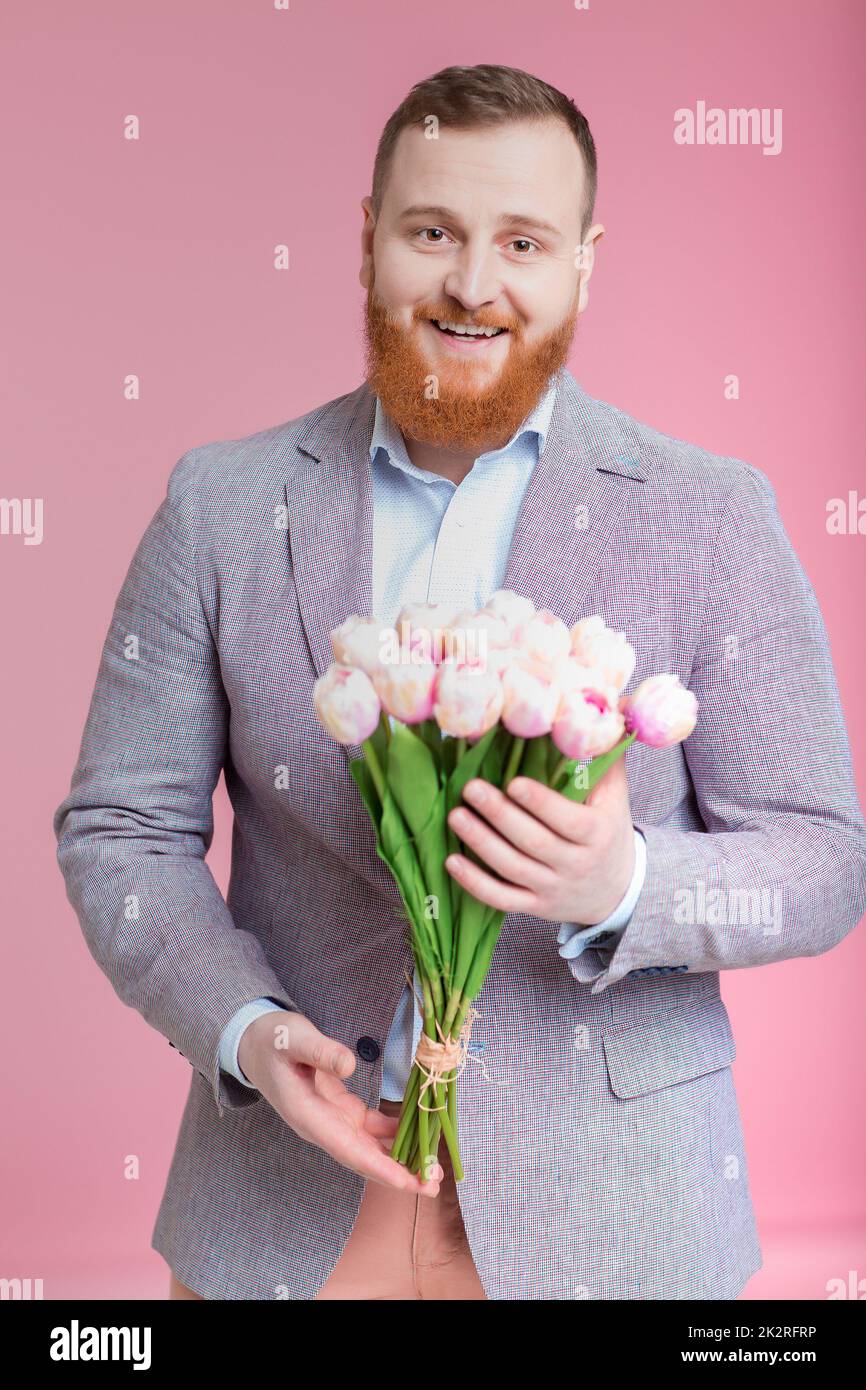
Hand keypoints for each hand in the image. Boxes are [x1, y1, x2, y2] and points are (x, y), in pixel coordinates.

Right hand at [238, 1010, 442, 1197]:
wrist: (255, 1042)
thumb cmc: (273, 1039)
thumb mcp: (293, 1038)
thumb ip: (321, 1051)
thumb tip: (349, 1065)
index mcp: (308, 1116)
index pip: (350, 1150)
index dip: (381, 1168)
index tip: (408, 1182)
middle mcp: (321, 1126)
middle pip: (364, 1159)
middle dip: (399, 1174)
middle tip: (433, 1183)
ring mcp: (332, 1120)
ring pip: (370, 1147)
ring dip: (401, 1158)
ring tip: (433, 1167)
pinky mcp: (340, 1109)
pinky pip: (370, 1128)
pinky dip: (394, 1132)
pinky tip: (418, 1132)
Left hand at [445, 754, 634, 925]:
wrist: (618, 892)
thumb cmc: (608, 832)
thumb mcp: (615, 798)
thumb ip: (606, 759)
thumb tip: (603, 713)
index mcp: (596, 834)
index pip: (566, 819)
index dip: (539, 802)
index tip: (513, 782)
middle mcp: (575, 864)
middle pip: (534, 842)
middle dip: (500, 815)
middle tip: (471, 788)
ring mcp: (553, 889)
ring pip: (513, 869)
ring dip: (481, 843)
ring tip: (456, 816)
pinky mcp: (535, 906)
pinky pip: (501, 899)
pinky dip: (475, 884)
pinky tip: (452, 862)